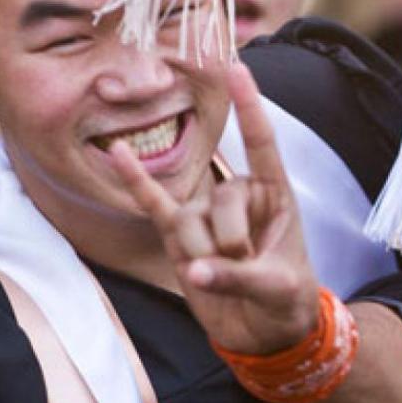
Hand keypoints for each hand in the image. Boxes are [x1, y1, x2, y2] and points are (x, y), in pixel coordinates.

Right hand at [109, 63, 319, 354]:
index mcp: (276, 194)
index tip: (237, 68)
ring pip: (190, 222)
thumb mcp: (280, 289)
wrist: (265, 334)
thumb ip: (242, 278)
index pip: (262, 143)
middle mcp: (239, 195)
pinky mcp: (178, 236)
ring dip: (204, 258)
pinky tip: (116, 153)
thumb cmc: (286, 302)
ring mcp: (206, 213)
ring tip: (226, 278)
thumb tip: (195, 274)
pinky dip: (135, 182)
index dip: (250, 107)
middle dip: (233, 247)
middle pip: (220, 200)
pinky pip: (153, 206)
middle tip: (249, 272)